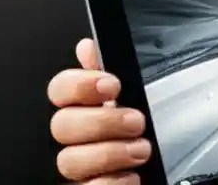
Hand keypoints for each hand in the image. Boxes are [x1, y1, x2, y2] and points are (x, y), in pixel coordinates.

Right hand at [47, 38, 151, 183]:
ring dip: (109, 154)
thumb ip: (109, 71)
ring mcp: (76, 166)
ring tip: (140, 151)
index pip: (60, 89)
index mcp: (83, 107)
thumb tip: (87, 46)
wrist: (158, 168)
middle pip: (61, 125)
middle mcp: (73, 137)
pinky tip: (131, 177)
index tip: (111, 86)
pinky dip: (110, 183)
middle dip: (102, 122)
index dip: (80, 85)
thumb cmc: (140, 132)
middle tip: (135, 122)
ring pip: (69, 160)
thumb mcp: (133, 96)